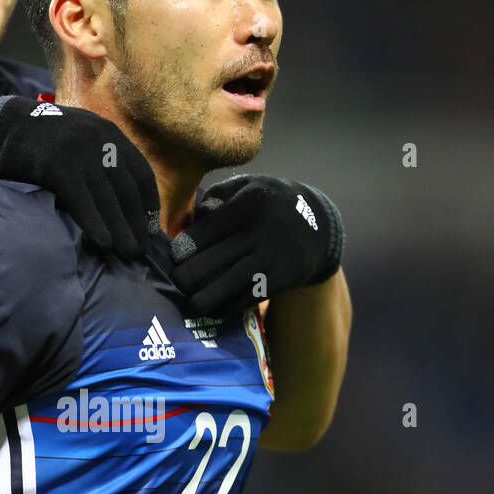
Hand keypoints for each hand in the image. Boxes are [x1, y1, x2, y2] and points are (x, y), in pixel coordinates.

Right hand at [0, 96, 158, 259]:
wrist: (2, 125)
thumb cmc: (41, 142)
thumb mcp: (78, 141)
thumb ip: (100, 161)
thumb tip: (119, 202)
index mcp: (109, 134)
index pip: (141, 173)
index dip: (149, 204)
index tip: (151, 229)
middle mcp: (100, 140)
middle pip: (127, 189)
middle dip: (137, 223)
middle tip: (141, 250)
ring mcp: (80, 152)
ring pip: (108, 198)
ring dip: (122, 230)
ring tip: (129, 253)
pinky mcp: (59, 166)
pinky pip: (82, 201)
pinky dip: (95, 223)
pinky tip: (104, 243)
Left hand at [169, 175, 344, 316]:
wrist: (318, 224)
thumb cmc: (269, 203)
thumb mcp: (248, 185)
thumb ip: (217, 196)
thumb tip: (194, 220)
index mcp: (250, 202)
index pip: (210, 228)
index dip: (187, 245)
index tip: (175, 255)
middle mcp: (262, 230)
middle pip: (215, 260)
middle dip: (189, 275)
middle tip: (178, 280)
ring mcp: (273, 257)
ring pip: (230, 284)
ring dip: (204, 298)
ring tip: (191, 302)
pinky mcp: (282, 279)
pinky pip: (248, 297)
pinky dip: (228, 306)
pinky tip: (214, 308)